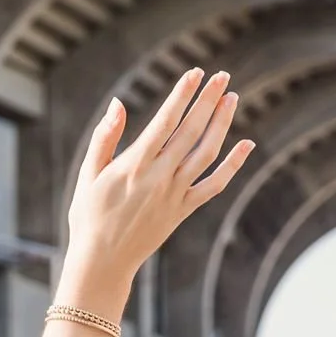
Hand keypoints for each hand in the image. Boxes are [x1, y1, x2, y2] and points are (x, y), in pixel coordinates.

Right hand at [60, 67, 255, 312]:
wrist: (103, 263)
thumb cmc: (89, 218)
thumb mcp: (87, 176)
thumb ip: (104, 138)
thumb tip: (118, 104)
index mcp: (133, 165)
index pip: (165, 122)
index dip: (182, 95)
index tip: (195, 73)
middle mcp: (158, 177)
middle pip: (191, 131)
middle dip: (208, 100)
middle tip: (222, 76)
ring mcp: (174, 194)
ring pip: (207, 153)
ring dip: (222, 124)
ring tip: (232, 98)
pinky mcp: (183, 210)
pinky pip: (214, 185)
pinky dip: (234, 165)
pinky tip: (247, 144)